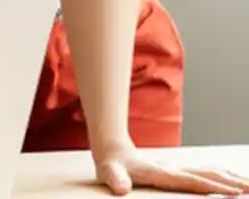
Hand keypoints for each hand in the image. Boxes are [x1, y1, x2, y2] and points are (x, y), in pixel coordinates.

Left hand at [95, 142, 248, 195]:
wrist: (113, 152)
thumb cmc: (113, 166)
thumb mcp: (109, 173)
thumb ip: (115, 180)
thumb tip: (120, 189)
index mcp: (162, 172)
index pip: (192, 181)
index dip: (213, 187)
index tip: (235, 193)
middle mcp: (175, 169)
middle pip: (210, 175)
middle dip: (234, 183)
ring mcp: (179, 168)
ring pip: (213, 172)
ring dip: (234, 178)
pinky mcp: (180, 170)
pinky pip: (208, 173)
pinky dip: (225, 176)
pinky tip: (235, 180)